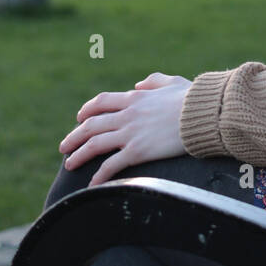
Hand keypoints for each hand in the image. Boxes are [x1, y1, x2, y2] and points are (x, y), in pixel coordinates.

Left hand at [59, 71, 193, 185]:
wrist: (202, 115)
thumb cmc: (193, 100)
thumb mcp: (172, 82)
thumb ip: (154, 81)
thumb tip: (139, 84)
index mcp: (135, 97)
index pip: (102, 102)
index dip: (87, 110)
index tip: (79, 118)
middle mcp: (127, 114)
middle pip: (90, 125)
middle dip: (74, 136)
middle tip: (63, 147)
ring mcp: (130, 133)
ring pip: (94, 144)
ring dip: (79, 154)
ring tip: (69, 164)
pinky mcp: (138, 151)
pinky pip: (111, 165)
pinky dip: (99, 175)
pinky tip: (91, 185)